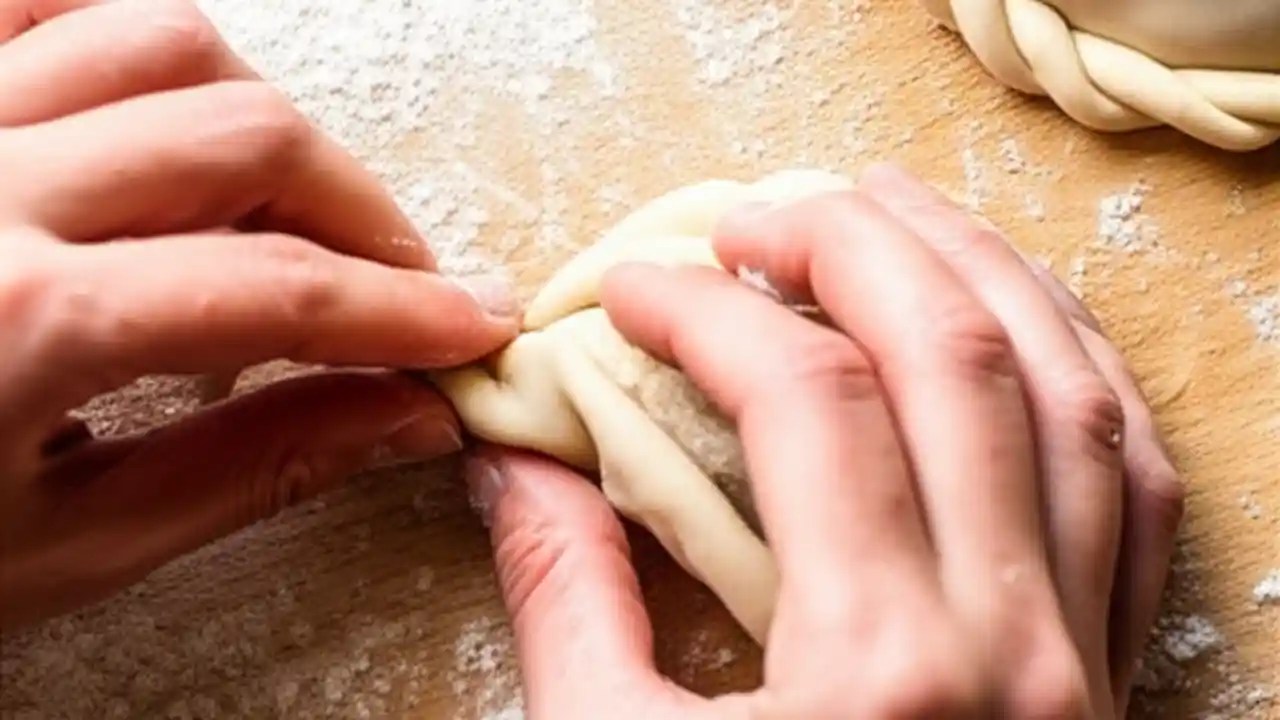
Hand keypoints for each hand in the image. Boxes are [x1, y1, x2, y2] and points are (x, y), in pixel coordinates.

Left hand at [0, 0, 517, 627]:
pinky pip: (40, 3)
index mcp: (14, 324)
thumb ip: (253, 470)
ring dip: (266, 121)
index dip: (404, 309)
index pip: (279, 289)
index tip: (471, 326)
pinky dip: (129, 35)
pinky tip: (165, 108)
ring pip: (163, 41)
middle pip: (247, 137)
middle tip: (404, 283)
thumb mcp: (63, 544)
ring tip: (290, 207)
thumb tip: (402, 419)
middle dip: (363, 214)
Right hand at [463, 165, 1182, 717]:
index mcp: (881, 676)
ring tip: (887, 207)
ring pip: (1069, 394)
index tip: (628, 288)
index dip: (704, 313)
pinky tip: (1017, 319)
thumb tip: (517, 468)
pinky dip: (1078, 372)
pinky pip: (1135, 480)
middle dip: (850, 247)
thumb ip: (570, 608)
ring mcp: (1088, 655)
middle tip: (755, 210)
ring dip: (977, 271)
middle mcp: (1015, 646)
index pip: (806, 404)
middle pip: (953, 358)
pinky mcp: (1116, 674)